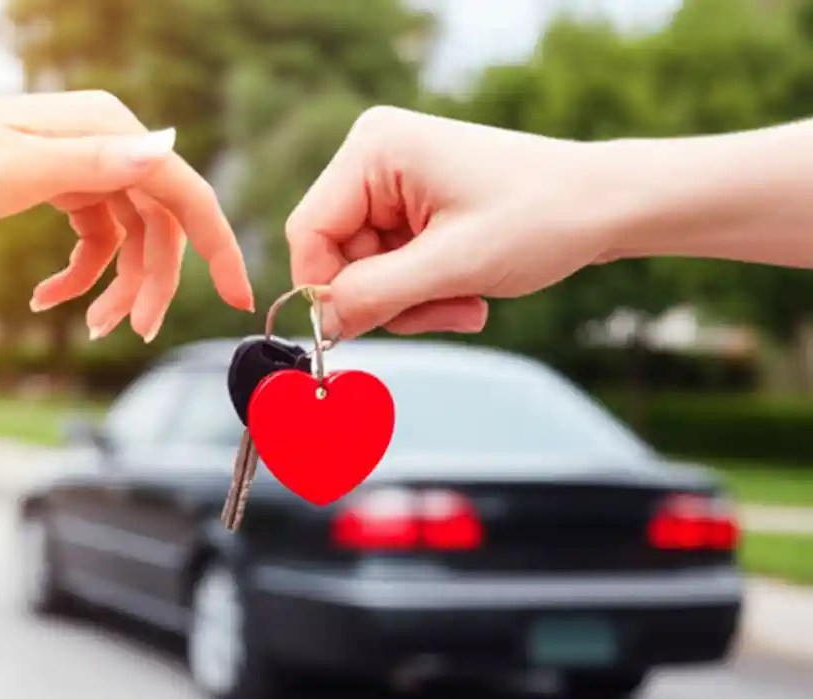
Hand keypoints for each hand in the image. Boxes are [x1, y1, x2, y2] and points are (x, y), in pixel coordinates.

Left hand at [0, 91, 253, 341]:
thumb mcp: (19, 171)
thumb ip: (95, 165)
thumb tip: (166, 151)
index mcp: (108, 130)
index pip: (184, 192)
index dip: (217, 246)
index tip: (240, 297)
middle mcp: (105, 143)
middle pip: (158, 224)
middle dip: (151, 282)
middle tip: (133, 332)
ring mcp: (83, 164)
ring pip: (128, 237)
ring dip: (114, 286)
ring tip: (85, 327)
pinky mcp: (60, 184)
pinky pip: (94, 238)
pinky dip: (80, 273)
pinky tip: (48, 300)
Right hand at [286, 107, 609, 338]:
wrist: (609, 205)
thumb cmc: (543, 217)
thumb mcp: (452, 266)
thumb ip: (376, 295)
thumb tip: (323, 324)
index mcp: (374, 149)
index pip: (310, 231)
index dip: (326, 288)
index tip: (357, 329)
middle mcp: (375, 158)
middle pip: (337, 255)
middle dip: (386, 297)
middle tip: (443, 313)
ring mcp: (394, 183)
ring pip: (366, 272)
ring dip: (412, 302)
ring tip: (466, 303)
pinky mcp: (413, 207)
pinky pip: (392, 269)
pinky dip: (426, 293)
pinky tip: (468, 294)